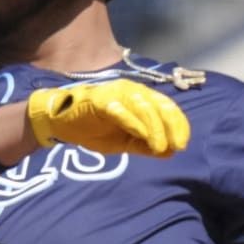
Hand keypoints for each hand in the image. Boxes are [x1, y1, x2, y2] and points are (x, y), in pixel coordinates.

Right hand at [27, 80, 189, 157]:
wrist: (60, 122)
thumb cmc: (93, 128)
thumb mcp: (123, 142)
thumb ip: (145, 145)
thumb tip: (170, 152)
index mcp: (140, 98)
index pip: (167, 107)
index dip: (178, 125)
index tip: (182, 144)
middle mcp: (132, 91)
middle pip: (159, 105)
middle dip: (171, 126)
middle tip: (177, 145)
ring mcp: (115, 93)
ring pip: (143, 106)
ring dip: (154, 127)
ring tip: (159, 146)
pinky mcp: (99, 100)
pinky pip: (120, 110)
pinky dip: (132, 121)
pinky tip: (141, 135)